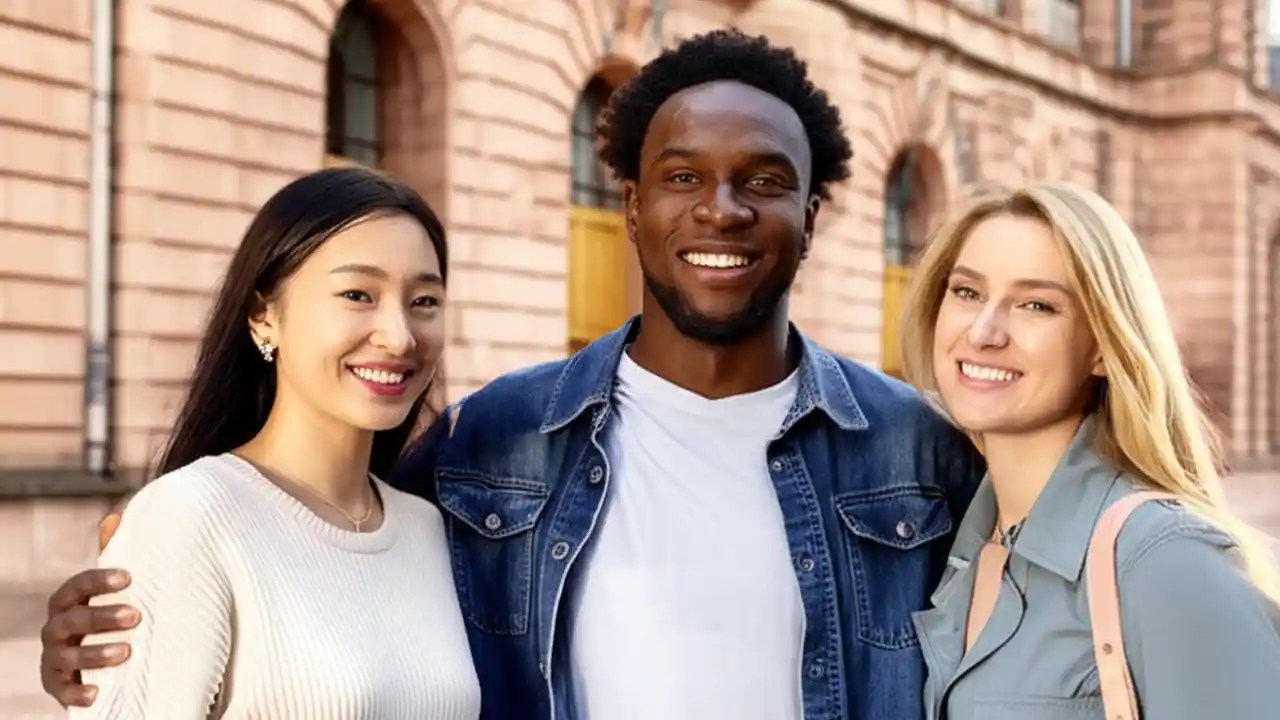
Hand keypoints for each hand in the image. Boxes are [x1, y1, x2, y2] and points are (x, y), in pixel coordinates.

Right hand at [39, 568, 139, 706]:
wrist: (104, 662)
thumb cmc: (113, 617)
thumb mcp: (117, 591)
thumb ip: (117, 556)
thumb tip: (115, 517)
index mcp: (69, 602)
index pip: (77, 586)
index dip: (98, 580)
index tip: (128, 577)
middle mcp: (56, 628)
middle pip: (73, 620)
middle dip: (102, 616)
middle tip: (136, 615)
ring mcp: (55, 658)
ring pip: (67, 656)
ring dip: (95, 653)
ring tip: (126, 651)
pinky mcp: (57, 686)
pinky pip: (62, 691)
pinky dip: (76, 693)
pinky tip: (96, 693)